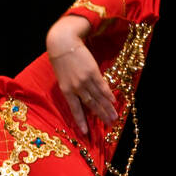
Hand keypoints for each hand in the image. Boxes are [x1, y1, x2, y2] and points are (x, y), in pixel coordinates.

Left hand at [46, 18, 118, 136]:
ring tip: (114, 116)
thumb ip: (71, 88)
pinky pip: (102, 86)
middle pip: (90, 104)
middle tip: (109, 124)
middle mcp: (76, 87)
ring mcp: (84, 80)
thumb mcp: (62, 77)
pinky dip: (108, 94)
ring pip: (98, 97)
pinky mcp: (92, 71)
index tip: (85, 132)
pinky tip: (113, 101)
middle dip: (100, 115)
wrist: (63, 43)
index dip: (81, 121)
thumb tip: (84, 98)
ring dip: (107, 108)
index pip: (75, 109)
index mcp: (66, 90)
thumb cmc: (61, 60)